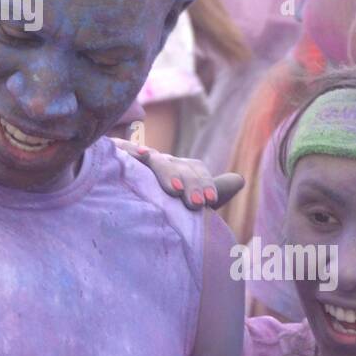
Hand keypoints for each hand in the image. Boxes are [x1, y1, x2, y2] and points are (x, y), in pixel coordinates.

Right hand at [111, 138, 243, 210]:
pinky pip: (122, 152)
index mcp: (177, 172)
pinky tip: (138, 155)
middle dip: (191, 182)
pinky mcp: (114, 158)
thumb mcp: (186, 202)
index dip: (204, 183)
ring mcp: (137, 161)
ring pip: (157, 161)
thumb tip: (240, 179)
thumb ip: (213, 190)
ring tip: (175, 190)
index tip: (210, 201)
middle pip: (180, 165)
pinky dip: (130, 152)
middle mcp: (160, 163)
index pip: (195, 169)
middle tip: (196, 204)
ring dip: (168, 173)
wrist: (115, 200)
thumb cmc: (157, 204)